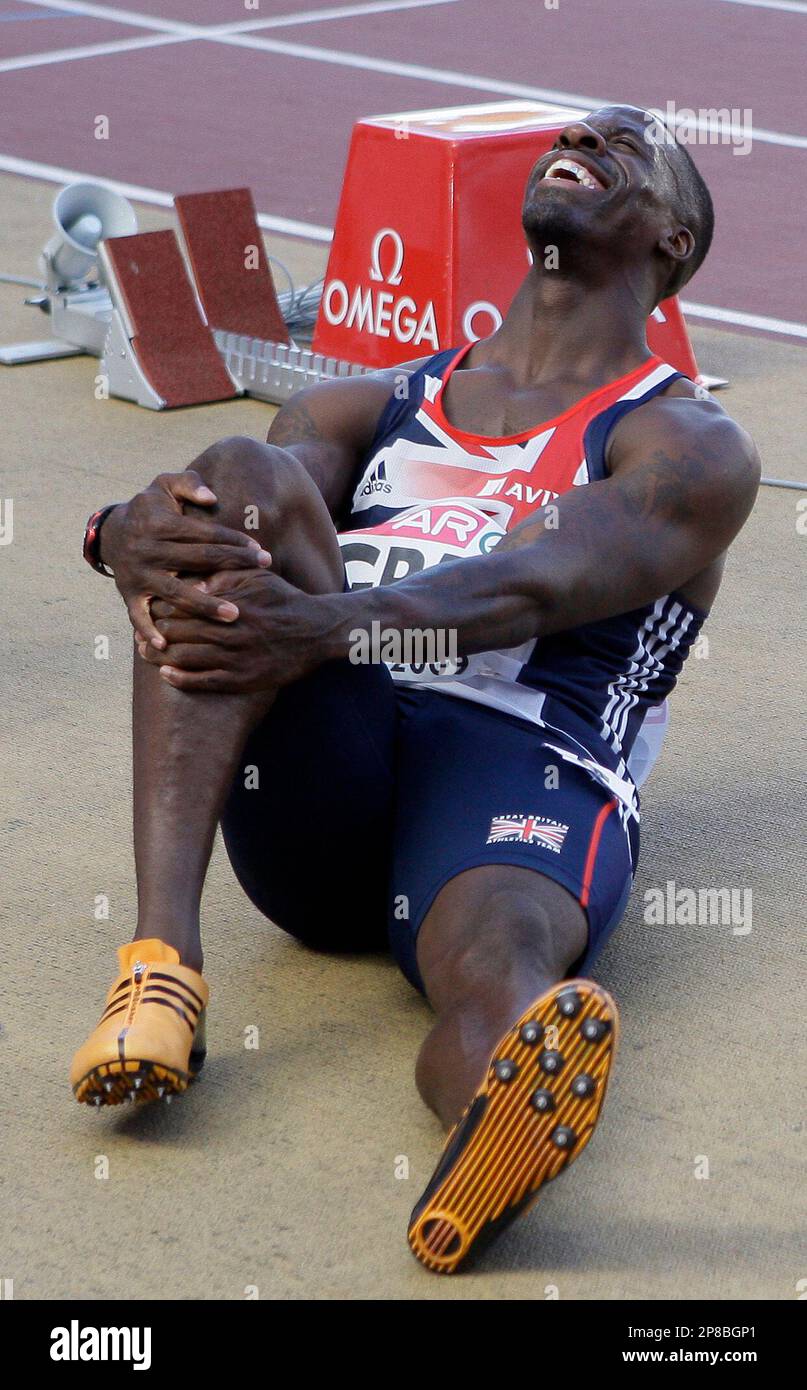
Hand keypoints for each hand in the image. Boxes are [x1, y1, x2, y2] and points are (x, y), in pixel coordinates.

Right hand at [101, 470, 271, 647]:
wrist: (112, 533)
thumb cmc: (151, 509)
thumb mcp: (165, 485)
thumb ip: (189, 484)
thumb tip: (212, 498)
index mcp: (159, 524)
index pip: (203, 534)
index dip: (233, 541)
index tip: (260, 551)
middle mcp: (147, 550)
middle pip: (197, 560)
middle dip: (232, 565)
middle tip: (264, 572)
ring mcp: (137, 575)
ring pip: (175, 593)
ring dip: (204, 605)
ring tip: (234, 614)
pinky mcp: (128, 595)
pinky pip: (138, 616)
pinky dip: (148, 631)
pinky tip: (167, 646)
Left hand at [136, 569, 334, 692]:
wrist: (317, 632)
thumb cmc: (284, 599)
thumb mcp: (257, 576)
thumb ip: (224, 575)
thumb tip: (190, 581)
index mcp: (231, 604)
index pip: (184, 604)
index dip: (161, 606)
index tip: (149, 606)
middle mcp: (231, 631)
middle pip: (179, 632)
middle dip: (154, 632)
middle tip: (138, 632)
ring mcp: (236, 658)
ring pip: (186, 658)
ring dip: (160, 656)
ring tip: (145, 653)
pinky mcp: (243, 680)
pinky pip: (204, 682)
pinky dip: (181, 678)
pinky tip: (166, 674)